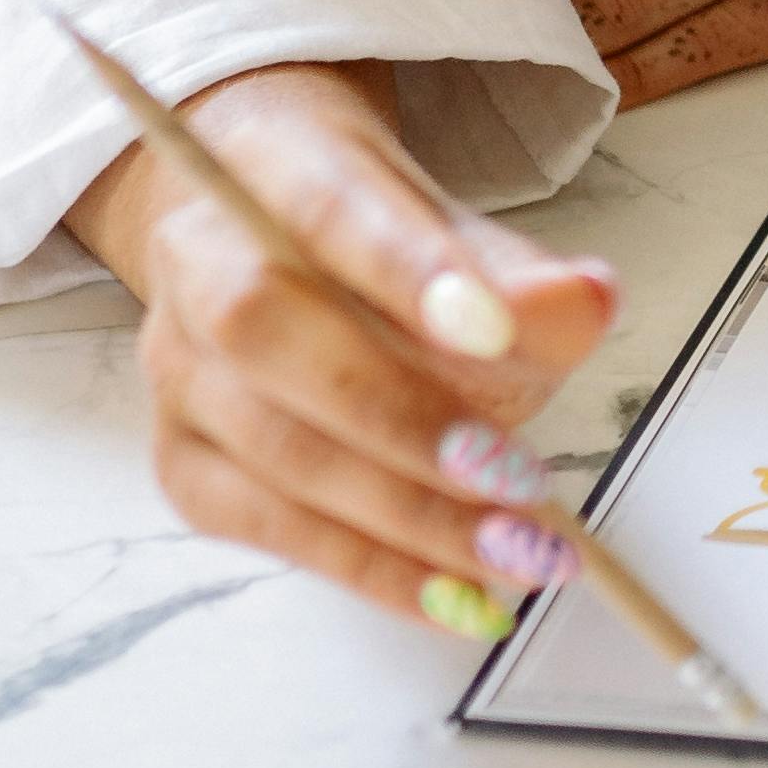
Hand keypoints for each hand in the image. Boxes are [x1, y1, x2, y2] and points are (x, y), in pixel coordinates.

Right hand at [75, 61, 618, 632]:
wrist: (267, 241)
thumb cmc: (376, 239)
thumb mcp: (459, 227)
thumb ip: (519, 272)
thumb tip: (586, 303)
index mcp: (273, 172)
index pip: (333, 210)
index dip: (409, 270)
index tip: (496, 328)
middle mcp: (198, 264)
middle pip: (268, 333)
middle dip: (402, 417)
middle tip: (519, 480)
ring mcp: (181, 371)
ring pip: (273, 448)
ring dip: (404, 516)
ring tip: (516, 553)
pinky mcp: (185, 462)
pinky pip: (269, 528)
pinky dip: (371, 569)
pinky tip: (455, 595)